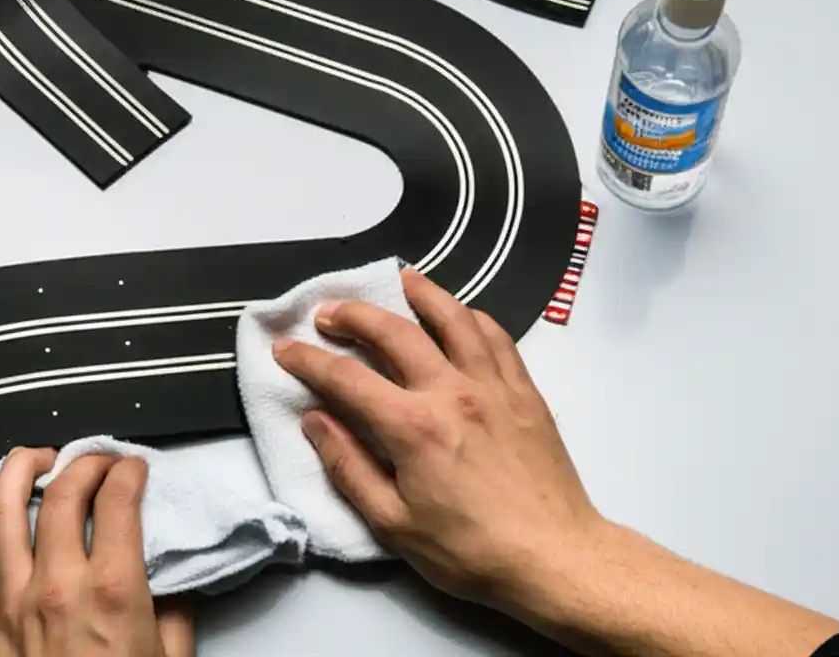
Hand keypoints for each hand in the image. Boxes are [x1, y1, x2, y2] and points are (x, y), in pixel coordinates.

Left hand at [0, 449, 194, 656]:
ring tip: (32, 462)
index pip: (117, 498)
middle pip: (61, 491)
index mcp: (113, 589)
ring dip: (16, 472)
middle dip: (82, 461)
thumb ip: (173, 610)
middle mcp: (57, 586)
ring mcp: (10, 603)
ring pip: (0, 510)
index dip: (128, 470)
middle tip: (94, 459)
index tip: (133, 468)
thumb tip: (171, 579)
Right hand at [272, 269, 601, 614]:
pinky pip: (496, 337)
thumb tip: (315, 421)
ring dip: (420, 292)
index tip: (284, 347)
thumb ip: (349, 466)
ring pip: (453, 318)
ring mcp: (494, 386)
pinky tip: (459, 315)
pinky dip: (471, 316)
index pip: (346, 378)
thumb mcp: (393, 523)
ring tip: (398, 279)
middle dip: (354, 314)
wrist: (554, 557)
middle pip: (395, 332)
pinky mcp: (525, 392)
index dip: (307, 359)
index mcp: (413, 427)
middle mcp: (453, 392)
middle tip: (328, 311)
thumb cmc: (470, 551)